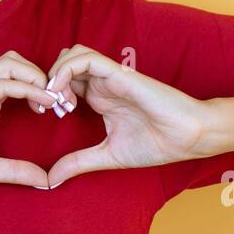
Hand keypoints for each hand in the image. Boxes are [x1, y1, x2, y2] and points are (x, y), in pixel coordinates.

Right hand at [0, 50, 61, 188]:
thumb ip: (14, 171)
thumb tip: (44, 180)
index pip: (21, 80)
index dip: (45, 90)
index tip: (61, 111)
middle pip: (19, 62)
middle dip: (45, 76)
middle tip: (61, 103)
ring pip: (11, 63)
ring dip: (36, 76)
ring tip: (52, 100)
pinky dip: (25, 88)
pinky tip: (43, 103)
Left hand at [43, 44, 214, 185]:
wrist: (189, 137)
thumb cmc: (157, 143)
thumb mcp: (107, 156)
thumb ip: (79, 163)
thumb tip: (51, 179)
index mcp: (99, 98)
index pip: (63, 81)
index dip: (47, 94)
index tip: (44, 116)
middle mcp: (101, 83)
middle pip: (62, 63)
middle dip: (45, 81)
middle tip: (45, 108)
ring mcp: (109, 76)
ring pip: (71, 54)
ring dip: (54, 73)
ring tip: (55, 102)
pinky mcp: (118, 73)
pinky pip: (84, 58)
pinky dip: (65, 70)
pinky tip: (63, 95)